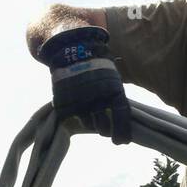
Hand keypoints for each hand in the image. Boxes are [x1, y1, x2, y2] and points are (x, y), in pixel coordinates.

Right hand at [38, 26, 131, 143]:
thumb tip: (120, 109)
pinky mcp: (64, 102)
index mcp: (113, 90)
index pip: (121, 116)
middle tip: (104, 130)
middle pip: (103, 126)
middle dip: (104, 129)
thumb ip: (114, 92)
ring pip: (87, 123)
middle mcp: (97, 98)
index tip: (122, 142)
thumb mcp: (110, 73)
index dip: (122, 131)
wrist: (70, 44)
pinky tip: (76, 107)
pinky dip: (74, 114)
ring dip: (90, 123)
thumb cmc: (94, 58)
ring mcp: (79, 101)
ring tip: (90, 116)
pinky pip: (71, 116)